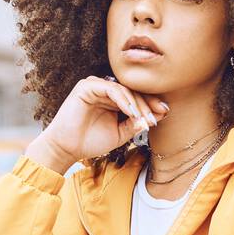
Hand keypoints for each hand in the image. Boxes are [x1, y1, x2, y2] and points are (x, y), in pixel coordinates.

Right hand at [25, 76, 169, 171]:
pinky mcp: (87, 86)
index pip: (137, 98)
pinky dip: (123, 99)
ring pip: (124, 89)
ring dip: (137, 103)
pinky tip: (132, 112)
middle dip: (148, 104)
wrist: (68, 148)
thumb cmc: (91, 142)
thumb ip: (135, 124)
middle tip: (158, 116)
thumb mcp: (120, 134)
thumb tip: (156, 117)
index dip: (151, 104)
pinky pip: (111, 89)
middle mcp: (106, 91)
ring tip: (145, 118)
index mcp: (114, 100)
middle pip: (133, 92)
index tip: (165, 113)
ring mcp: (97, 86)